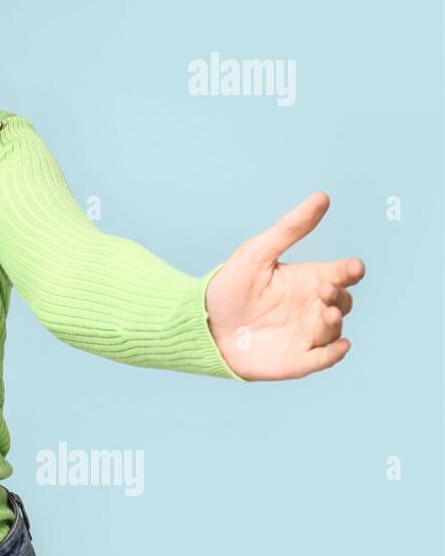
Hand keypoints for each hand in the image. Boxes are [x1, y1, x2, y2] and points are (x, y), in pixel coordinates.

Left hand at [205, 191, 363, 380]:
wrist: (202, 324)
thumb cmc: (230, 286)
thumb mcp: (257, 252)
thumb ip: (290, 228)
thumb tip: (322, 196)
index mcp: (308, 279)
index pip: (340, 273)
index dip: (350, 270)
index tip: (353, 267)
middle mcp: (313, 306)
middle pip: (342, 301)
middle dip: (340, 296)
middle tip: (325, 292)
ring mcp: (307, 333)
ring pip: (334, 328)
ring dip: (335, 323)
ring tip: (327, 314)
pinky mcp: (297, 358)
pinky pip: (323, 358)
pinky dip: (333, 354)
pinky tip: (339, 346)